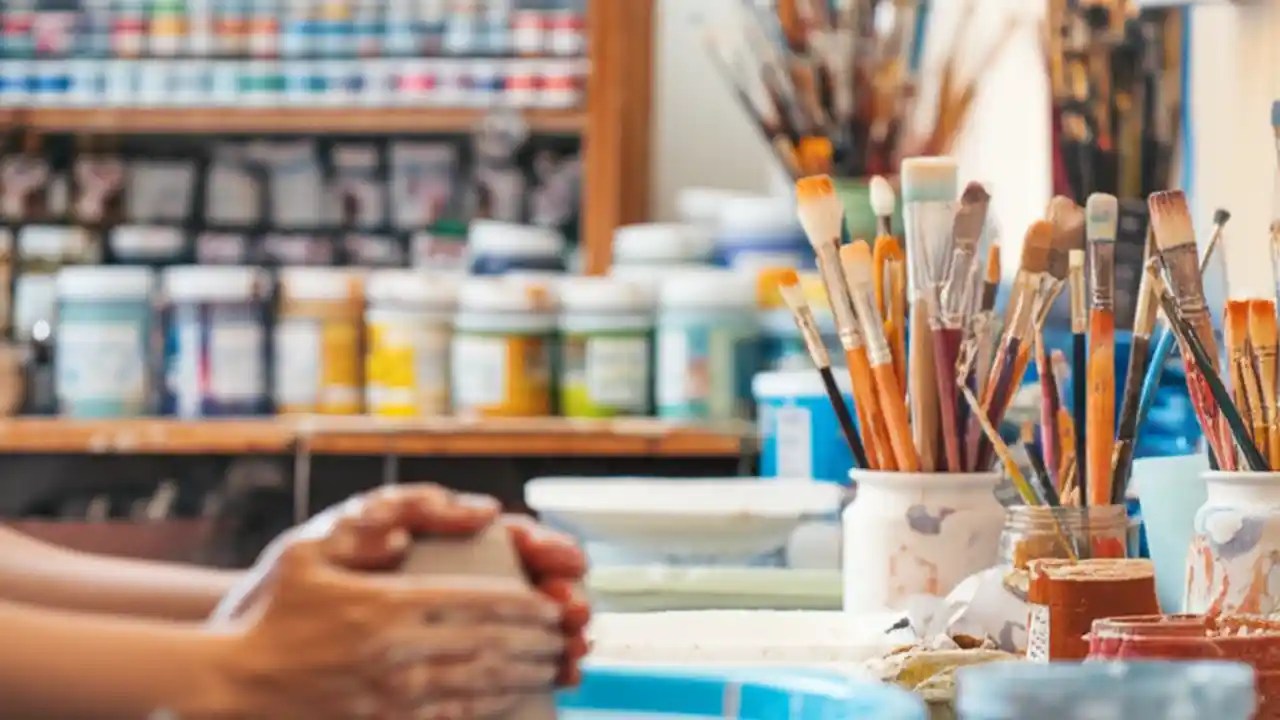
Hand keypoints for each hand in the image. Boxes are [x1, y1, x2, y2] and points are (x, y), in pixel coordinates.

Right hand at [208, 485, 568, 719]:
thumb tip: (414, 529)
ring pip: (480, 686)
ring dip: (524, 676)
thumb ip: (365, 528)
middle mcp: (398, 653)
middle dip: (535, 641)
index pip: (478, 602)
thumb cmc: (273, 611)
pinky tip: (512, 702)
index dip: (524, 605)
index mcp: (387, 606)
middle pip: (491, 646)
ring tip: (548, 666)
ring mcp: (393, 697)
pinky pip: (453, 718)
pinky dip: (491, 710)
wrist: (230, 685)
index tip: (549, 604)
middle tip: (559, 636)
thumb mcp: (307, 552)